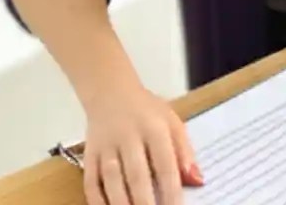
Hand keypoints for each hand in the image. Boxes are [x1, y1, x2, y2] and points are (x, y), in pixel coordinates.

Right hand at [81, 81, 202, 204]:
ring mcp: (106, 147)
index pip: (165, 164)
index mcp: (154, 129)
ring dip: (121, 203)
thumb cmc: (147, 110)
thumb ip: (185, 151)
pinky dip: (97, 200)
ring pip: (111, 180)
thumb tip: (197, 180)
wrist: (109, 92)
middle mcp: (128, 138)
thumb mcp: (172, 122)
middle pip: (137, 175)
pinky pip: (91, 181)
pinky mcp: (89, 154)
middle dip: (145, 202)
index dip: (171, 191)